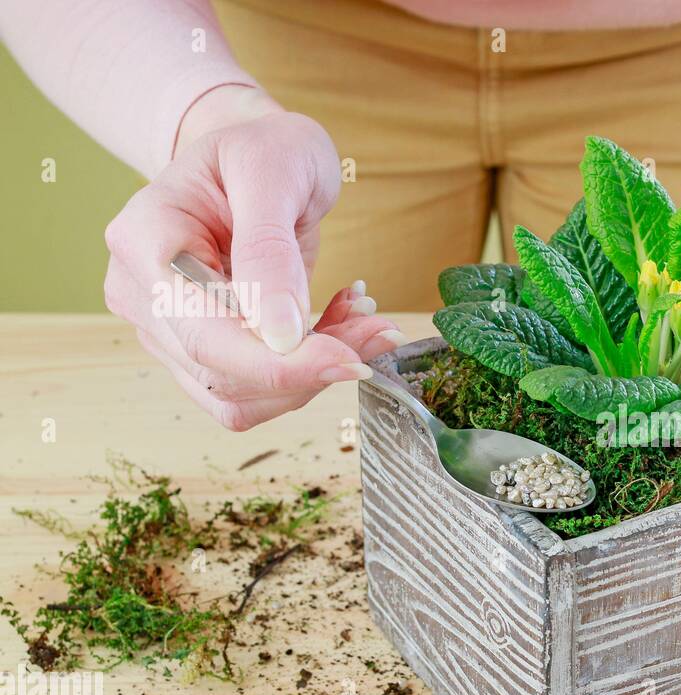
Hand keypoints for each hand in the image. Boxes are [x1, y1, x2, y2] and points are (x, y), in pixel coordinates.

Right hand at [103, 86, 405, 430]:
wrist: (261, 158)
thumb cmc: (264, 150)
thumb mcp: (274, 171)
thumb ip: (270, 249)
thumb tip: (278, 336)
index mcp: (145, 242)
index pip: (205, 335)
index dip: (277, 364)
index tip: (347, 359)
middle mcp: (141, 294)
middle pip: (223, 376)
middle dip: (309, 366)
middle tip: (377, 329)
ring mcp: (165, 329)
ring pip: (242, 396)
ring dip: (314, 373)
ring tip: (360, 319)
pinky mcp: (201, 352)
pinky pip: (256, 390)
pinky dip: (307, 373)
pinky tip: (337, 328)